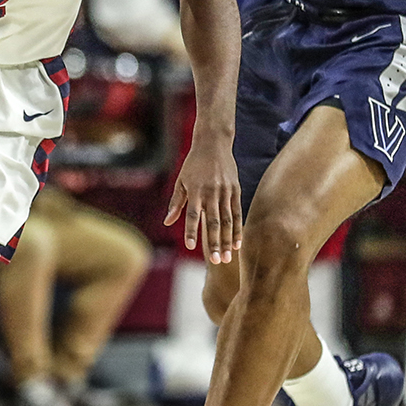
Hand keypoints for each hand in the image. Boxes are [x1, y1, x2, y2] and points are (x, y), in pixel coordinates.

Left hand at [165, 130, 240, 263]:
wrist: (213, 143)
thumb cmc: (193, 164)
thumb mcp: (181, 181)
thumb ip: (176, 203)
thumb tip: (167, 222)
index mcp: (195, 191)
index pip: (192, 215)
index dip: (191, 230)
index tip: (190, 246)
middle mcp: (211, 192)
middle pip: (213, 222)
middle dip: (215, 243)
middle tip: (217, 261)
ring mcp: (225, 192)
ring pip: (228, 221)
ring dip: (227, 241)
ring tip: (227, 258)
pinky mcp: (236, 190)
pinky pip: (237, 213)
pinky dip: (238, 229)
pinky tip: (237, 244)